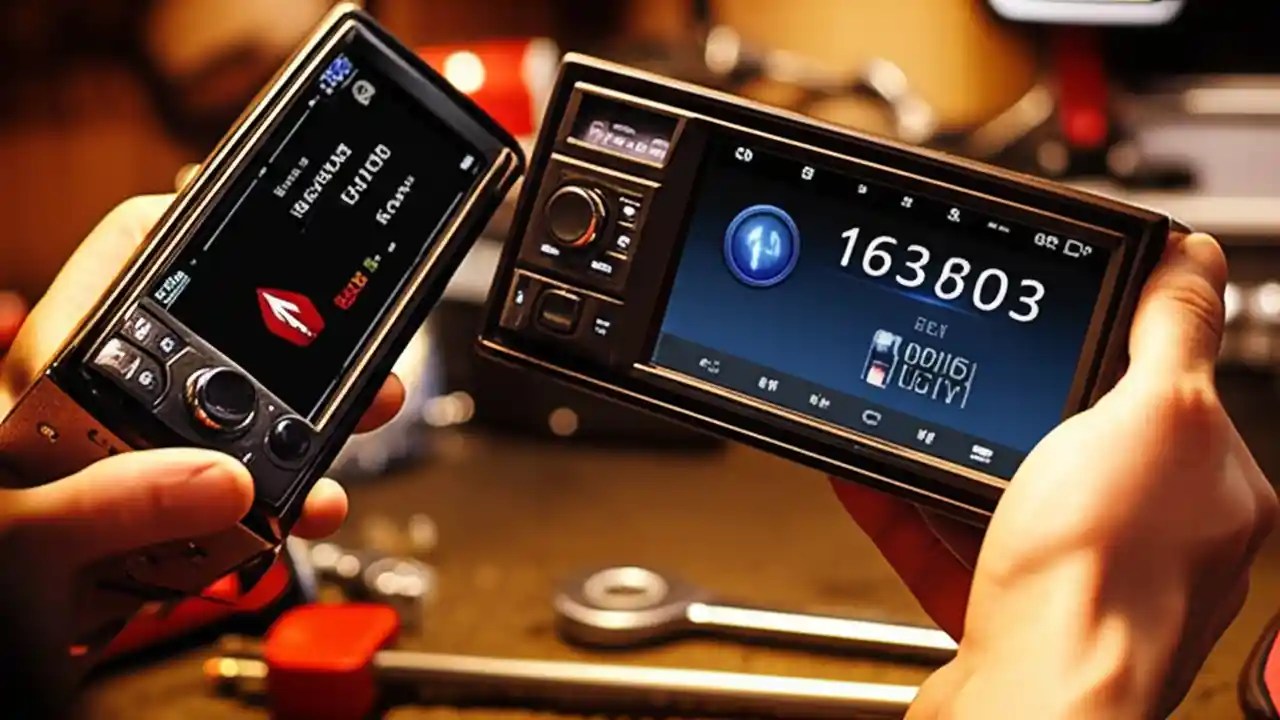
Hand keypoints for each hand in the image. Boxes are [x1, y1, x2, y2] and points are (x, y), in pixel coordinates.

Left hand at [0, 196, 403, 646]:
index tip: (267, 221)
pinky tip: (315, 507)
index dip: (196, 223)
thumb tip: (218, 474)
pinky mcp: (173, 519)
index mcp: (60, 372)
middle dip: (295, 341)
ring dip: (311, 426)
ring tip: (360, 414)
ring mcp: (146, 463)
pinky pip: (248, 500)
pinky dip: (291, 505)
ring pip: (245, 422)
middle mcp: (111, 407)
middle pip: (216, 340)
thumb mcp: (18, 537)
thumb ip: (106, 502)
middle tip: (352, 337)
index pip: (128, 258)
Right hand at [834, 233, 1276, 717]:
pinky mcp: (1012, 615)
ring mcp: (1080, 580)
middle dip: (1016, 403)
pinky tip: (874, 479)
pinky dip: (910, 511)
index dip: (1112, 343)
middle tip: (968, 368)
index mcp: (1207, 486)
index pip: (1167, 388)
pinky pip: (954, 546)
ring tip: (905, 415)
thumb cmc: (1102, 590)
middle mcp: (1153, 538)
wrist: (1027, 713)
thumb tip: (1194, 259)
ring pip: (1009, 496)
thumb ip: (1171, 333)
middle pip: (1077, 442)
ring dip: (950, 455)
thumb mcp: (1150, 418)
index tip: (1056, 314)